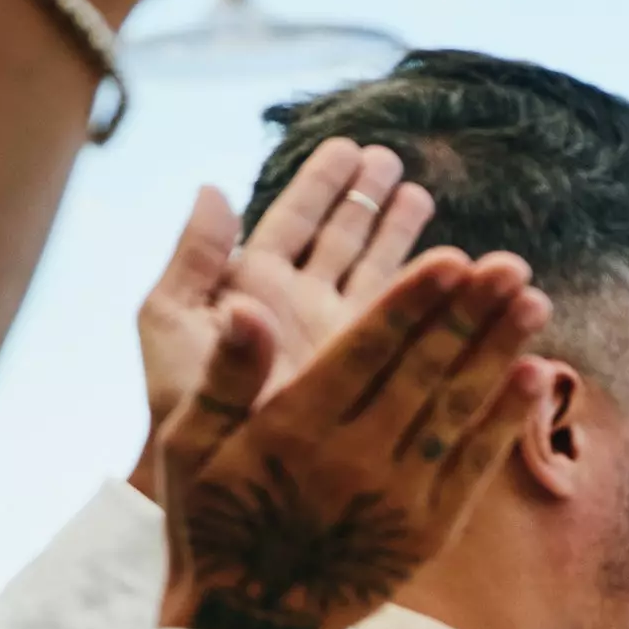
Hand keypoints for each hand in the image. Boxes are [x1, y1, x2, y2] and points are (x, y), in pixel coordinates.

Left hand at [136, 135, 428, 444]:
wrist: (225, 481)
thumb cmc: (186, 407)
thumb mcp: (169, 322)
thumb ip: (193, 257)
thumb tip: (213, 189)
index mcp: (253, 285)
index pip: (293, 220)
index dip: (320, 183)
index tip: (350, 148)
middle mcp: (301, 306)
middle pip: (341, 237)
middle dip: (367, 197)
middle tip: (393, 159)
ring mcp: (339, 337)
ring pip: (377, 271)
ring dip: (402, 233)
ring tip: (424, 196)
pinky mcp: (372, 368)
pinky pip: (407, 320)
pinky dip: (431, 292)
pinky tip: (458, 267)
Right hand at [150, 246, 550, 628]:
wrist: (253, 620)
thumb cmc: (211, 517)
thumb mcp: (187, 442)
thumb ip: (225, 375)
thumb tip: (246, 308)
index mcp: (295, 430)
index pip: (365, 353)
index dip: (413, 304)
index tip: (454, 259)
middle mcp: (356, 461)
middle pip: (425, 374)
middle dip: (470, 315)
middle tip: (512, 265)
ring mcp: (401, 498)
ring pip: (459, 412)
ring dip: (499, 354)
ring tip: (534, 302)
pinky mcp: (431, 529)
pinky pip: (476, 465)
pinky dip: (506, 420)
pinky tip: (534, 375)